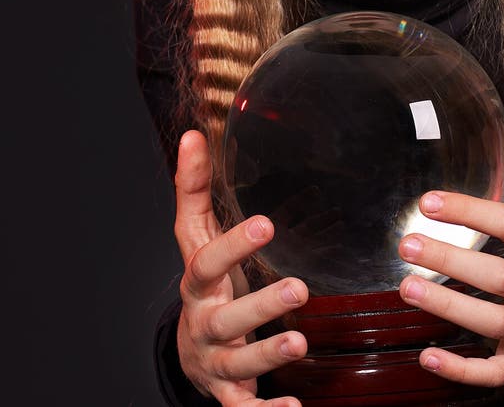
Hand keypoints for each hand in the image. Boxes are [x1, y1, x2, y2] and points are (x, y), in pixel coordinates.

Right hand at [174, 130, 308, 405]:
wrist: (191, 351)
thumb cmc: (204, 283)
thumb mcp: (197, 237)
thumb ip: (196, 189)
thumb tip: (192, 135)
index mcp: (198, 281)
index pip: (208, 261)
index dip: (234, 244)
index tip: (266, 224)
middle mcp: (204, 321)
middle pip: (225, 315)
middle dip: (259, 304)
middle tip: (299, 288)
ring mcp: (215, 360)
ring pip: (238, 362)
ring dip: (267, 354)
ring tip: (299, 341)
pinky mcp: (228, 392)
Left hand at [397, 116, 503, 387]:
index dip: (473, 212)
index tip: (429, 202)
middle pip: (502, 277)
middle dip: (452, 261)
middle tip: (407, 244)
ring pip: (496, 325)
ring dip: (449, 307)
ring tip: (406, 288)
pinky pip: (495, 374)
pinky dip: (462, 369)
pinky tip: (426, 356)